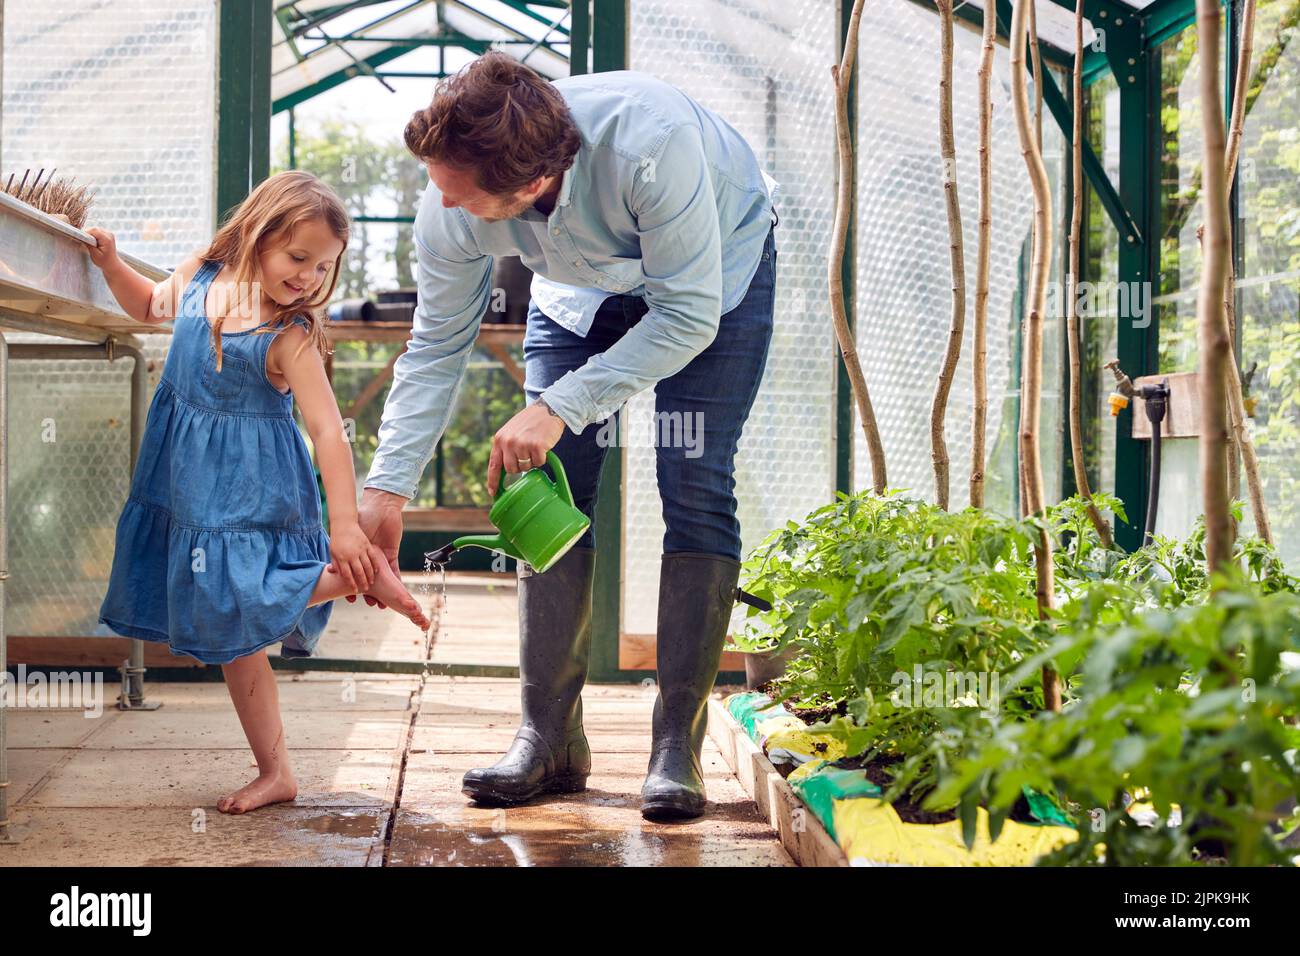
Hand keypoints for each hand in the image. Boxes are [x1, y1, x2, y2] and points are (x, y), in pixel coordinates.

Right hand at [85, 228, 120, 271]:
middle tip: (83, 241)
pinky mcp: (106, 234)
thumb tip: (81, 237)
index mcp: (107, 239)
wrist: (112, 263)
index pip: (93, 231)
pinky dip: (92, 235)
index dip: (85, 233)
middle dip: (87, 234)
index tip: (79, 238)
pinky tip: (91, 241)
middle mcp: (109, 234)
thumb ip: (88, 245)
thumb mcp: (94, 254)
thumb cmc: (104, 261)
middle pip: (94, 229)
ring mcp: (108, 234)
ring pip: (95, 229)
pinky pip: (97, 232)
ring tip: (87, 242)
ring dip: (89, 235)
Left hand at [326, 521, 376, 593]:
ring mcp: (361, 549)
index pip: (347, 575)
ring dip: (370, 575)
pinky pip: (373, 557)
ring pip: (367, 566)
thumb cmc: (337, 536)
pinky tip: (378, 570)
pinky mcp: (367, 544)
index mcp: (341, 557)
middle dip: (363, 582)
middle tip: (366, 589)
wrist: (344, 519)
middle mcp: (351, 555)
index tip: (354, 591)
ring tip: (372, 582)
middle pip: (359, 573)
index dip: (351, 584)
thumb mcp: (333, 550)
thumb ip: (336, 562)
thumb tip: (336, 574)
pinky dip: (376, 564)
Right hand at [349, 488, 406, 605]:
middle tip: (368, 604)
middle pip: (368, 579)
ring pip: (382, 578)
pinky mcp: (391, 554)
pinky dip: (395, 579)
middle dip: (369, 592)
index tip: (351, 598)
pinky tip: (396, 590)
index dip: (352, 586)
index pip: (354, 574)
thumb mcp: (354, 538)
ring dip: (383, 591)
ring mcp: (381, 557)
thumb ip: (344, 554)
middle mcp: (369, 558)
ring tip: (381, 604)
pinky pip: (394, 569)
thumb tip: (330, 572)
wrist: (381, 509)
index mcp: (357, 555)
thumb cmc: (364, 518)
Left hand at [487, 402, 565, 495]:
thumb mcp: (511, 432)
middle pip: (512, 469)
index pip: (493, 465)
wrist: (547, 409)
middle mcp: (508, 442)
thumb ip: (505, 447)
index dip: (492, 481)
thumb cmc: (530, 422)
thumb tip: (504, 470)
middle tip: (527, 454)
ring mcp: (522, 444)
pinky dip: (542, 457)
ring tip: (535, 446)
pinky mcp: (536, 446)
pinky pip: (539, 463)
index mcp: (499, 439)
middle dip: (520, 466)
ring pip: (526, 467)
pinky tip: (543, 445)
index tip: (493, 493)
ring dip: (532, 460)